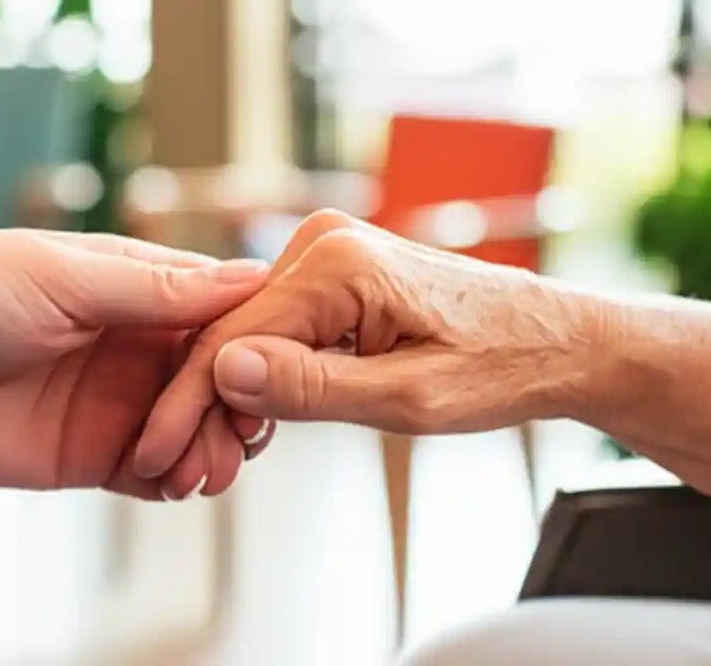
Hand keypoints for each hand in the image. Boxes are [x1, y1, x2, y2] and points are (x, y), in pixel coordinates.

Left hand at [0, 230, 266, 499]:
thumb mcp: (61, 278)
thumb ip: (154, 289)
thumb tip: (251, 277)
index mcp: (132, 286)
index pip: (221, 310)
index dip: (252, 339)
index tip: (271, 367)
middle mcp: (131, 342)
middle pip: (219, 377)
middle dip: (237, 405)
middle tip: (239, 431)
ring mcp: (112, 401)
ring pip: (194, 428)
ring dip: (213, 447)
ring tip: (202, 466)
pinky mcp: (85, 455)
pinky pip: (152, 473)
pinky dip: (176, 481)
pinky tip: (174, 484)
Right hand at [134, 210, 710, 501]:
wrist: (556, 340)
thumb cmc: (501, 367)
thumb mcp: (407, 399)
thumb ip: (313, 387)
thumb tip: (225, 373)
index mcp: (338, 263)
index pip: (232, 339)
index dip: (186, 403)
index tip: (155, 452)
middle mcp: (323, 242)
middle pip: (231, 332)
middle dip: (201, 403)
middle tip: (174, 468)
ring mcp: (327, 251)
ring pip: (248, 330)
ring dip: (230, 393)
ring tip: (212, 456)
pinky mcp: (335, 270)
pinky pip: (278, 324)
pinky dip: (264, 374)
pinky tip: (254, 420)